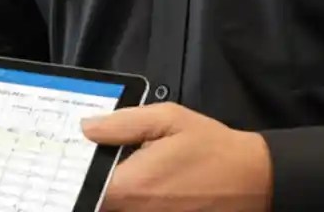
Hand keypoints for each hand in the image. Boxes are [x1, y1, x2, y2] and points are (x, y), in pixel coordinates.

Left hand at [82, 103, 272, 211]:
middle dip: (90, 188)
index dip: (72, 180)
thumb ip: (123, 124)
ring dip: (110, 198)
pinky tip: (136, 188)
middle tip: (86, 168)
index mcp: (133, 186)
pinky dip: (131, 204)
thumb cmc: (211, 147)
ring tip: (110, 176)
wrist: (256, 179)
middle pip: (98, 205)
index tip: (67, 166)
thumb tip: (85, 128)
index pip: (84, 192)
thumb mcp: (168, 120)